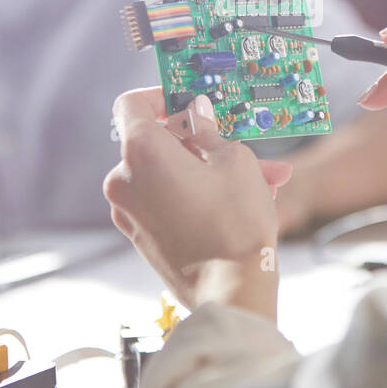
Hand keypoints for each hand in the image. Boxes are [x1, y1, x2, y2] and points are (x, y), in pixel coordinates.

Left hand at [103, 88, 290, 321]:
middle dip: (201, 140)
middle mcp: (124, 181)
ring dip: (209, 169)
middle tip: (239, 141)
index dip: (161, 95)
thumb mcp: (234, 160)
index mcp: (140, 152)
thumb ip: (209, 130)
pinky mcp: (141, 237)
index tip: (188, 100)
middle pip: (157, 142)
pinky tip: (242, 198)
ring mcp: (129, 212)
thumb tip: (197, 115)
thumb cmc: (235, 224)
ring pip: (169, 174)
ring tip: (262, 176)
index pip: (132, 103)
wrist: (232, 292)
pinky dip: (197, 194)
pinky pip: (168, 201)